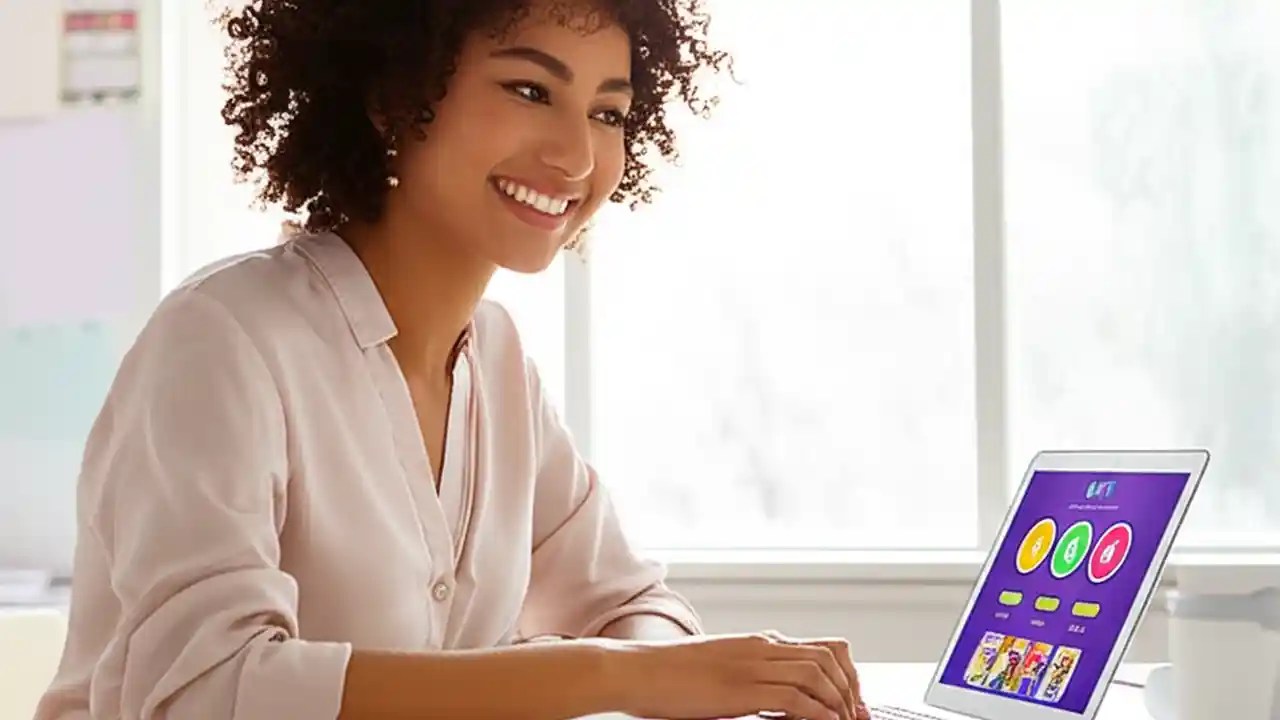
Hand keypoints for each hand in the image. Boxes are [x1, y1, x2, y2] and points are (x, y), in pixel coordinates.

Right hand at [607, 631, 870, 719]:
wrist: (637, 669)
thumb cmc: (670, 675)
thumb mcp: (720, 667)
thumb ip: (750, 675)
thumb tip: (776, 699)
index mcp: (760, 642)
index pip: (824, 647)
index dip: (848, 675)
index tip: (853, 704)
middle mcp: (762, 647)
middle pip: (829, 658)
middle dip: (851, 690)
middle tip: (857, 718)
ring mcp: (752, 665)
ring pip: (818, 675)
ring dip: (838, 703)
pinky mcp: (741, 688)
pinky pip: (795, 699)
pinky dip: (817, 714)